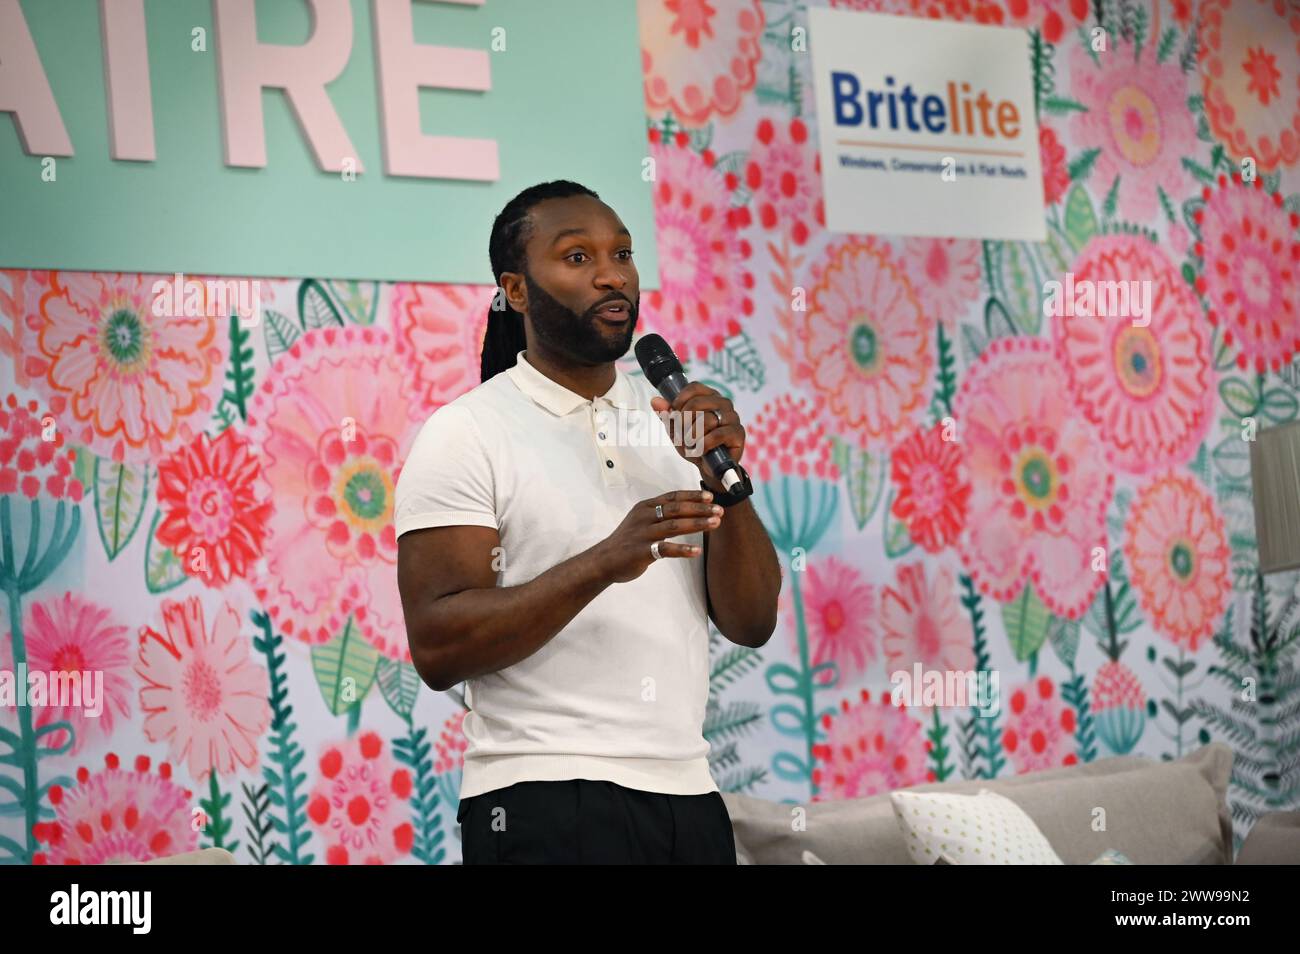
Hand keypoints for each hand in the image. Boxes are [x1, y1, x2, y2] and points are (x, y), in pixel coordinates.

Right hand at [591, 490, 723, 583]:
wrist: (604, 560)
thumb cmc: (627, 541)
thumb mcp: (641, 520)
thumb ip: (660, 514)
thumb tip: (688, 509)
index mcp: (645, 507)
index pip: (672, 497)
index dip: (692, 496)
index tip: (710, 497)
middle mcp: (644, 517)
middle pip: (676, 509)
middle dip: (700, 509)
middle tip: (719, 511)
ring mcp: (643, 534)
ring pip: (674, 526)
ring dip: (697, 524)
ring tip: (715, 524)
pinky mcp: (641, 551)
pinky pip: (666, 549)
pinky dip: (683, 549)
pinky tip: (697, 551)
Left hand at [650, 385, 744, 494]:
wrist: (708, 468)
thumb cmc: (695, 444)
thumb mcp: (677, 430)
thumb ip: (667, 415)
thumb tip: (655, 401)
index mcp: (709, 397)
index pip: (694, 388)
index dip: (680, 400)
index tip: (675, 414)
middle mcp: (723, 404)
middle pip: (697, 403)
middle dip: (683, 421)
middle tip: (683, 435)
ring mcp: (732, 418)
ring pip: (707, 419)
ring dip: (693, 435)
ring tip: (692, 444)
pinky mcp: (738, 433)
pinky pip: (717, 434)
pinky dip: (704, 444)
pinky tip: (702, 450)